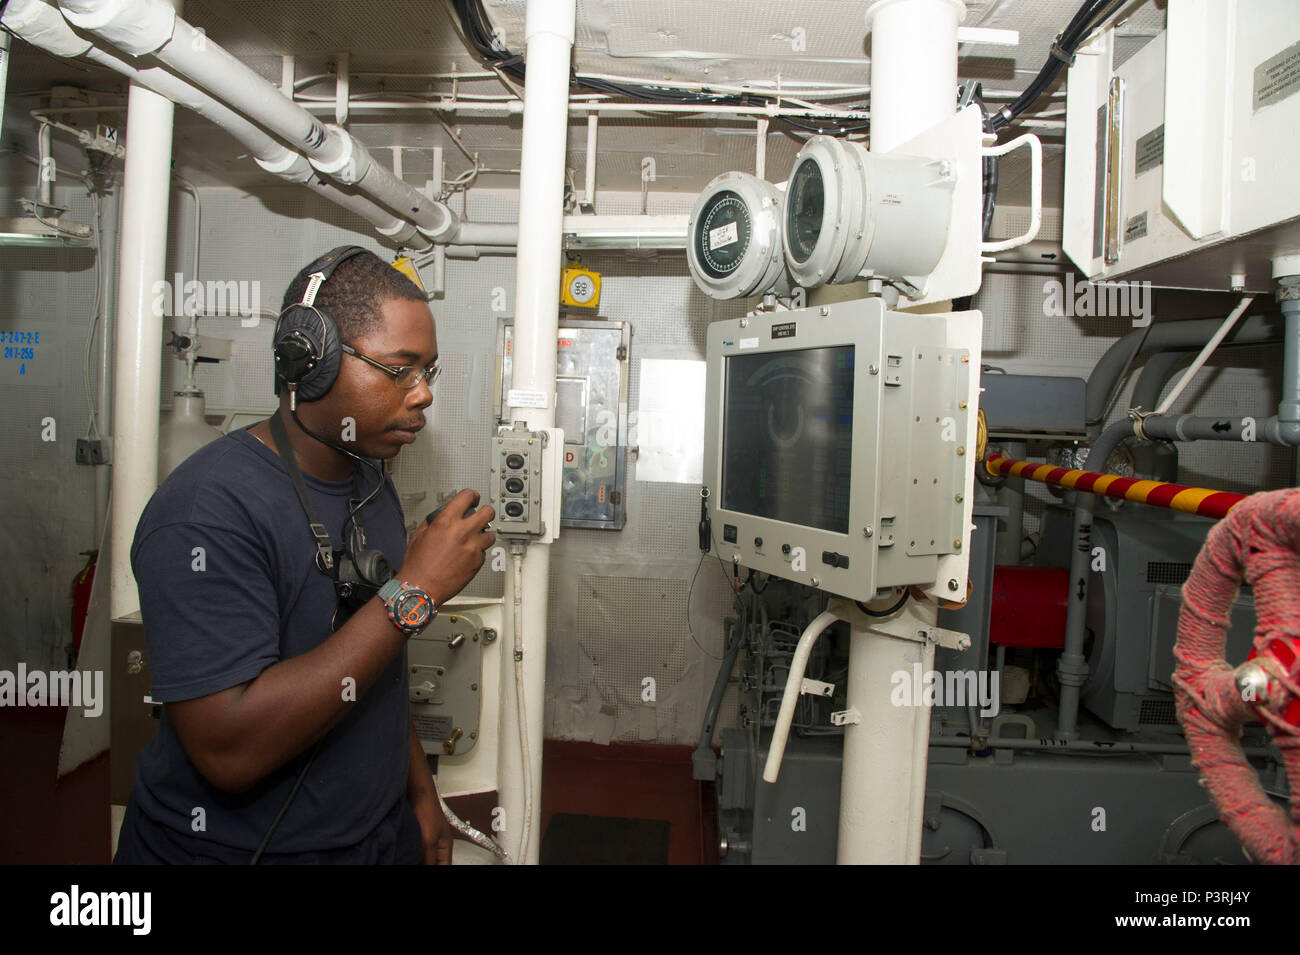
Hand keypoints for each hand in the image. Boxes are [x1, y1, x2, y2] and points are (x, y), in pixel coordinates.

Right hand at [402, 488, 494, 604]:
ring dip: (483, 534)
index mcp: (446, 522)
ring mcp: (472, 548)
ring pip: (490, 534)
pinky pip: (484, 552)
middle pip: (487, 512)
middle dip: (485, 512)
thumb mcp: (418, 535)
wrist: (421, 588)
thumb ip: (433, 522)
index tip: (473, 498)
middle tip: (481, 515)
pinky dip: (478, 552)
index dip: (472, 495)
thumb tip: (440, 517)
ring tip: (474, 538)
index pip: (467, 497)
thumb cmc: (417, 566)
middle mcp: (462, 533)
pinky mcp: (477, 563)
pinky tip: (467, 555)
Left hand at [410, 790, 453, 864]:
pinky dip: (412, 855)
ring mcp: (426, 841)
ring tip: (410, 859)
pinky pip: (415, 851)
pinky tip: (406, 855)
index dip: (438, 870)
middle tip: (414, 862)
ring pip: (423, 858)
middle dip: (426, 864)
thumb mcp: (429, 841)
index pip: (445, 866)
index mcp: (445, 847)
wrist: (416, 795)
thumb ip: (429, 858)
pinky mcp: (417, 837)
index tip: (428, 870)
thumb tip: (428, 868)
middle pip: (434, 863)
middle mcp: (437, 845)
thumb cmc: (427, 811)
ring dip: (417, 859)